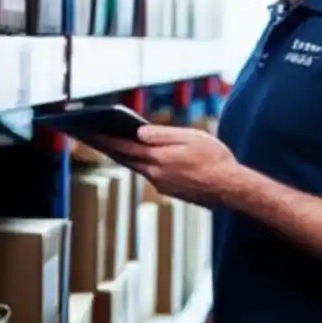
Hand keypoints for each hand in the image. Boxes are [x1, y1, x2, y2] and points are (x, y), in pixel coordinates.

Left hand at [88, 124, 241, 206]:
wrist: (230, 187)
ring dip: (126, 157)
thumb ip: (163, 134)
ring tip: (116, 146)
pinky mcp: (171, 191)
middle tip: (94, 138)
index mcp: (159, 158)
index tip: (91, 133)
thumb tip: (139, 131)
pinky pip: (152, 175)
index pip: (125, 147)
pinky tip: (146, 159)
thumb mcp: (191, 137)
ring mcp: (162, 185)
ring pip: (139, 168)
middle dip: (110, 148)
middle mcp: (155, 174)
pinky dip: (143, 164)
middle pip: (127, 159)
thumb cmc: (215, 159)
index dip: (106, 139)